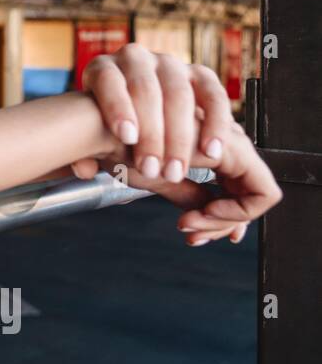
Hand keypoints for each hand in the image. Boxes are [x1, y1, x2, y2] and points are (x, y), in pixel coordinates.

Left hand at [73, 45, 236, 184]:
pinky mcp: (200, 75)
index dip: (118, 107)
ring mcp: (169, 64)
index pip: (108, 80)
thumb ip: (84, 154)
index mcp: (101, 68)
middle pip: (146, 90)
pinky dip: (215, 123)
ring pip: (178, 94)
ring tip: (174, 171)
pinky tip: (211, 151)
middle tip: (152, 169)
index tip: (127, 137)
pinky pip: (214, 95)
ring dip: (179, 137)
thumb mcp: (91, 138)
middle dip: (151, 134)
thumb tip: (83, 169)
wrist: (138, 116)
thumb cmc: (105, 129)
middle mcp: (135, 58)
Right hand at [95, 115, 281, 246]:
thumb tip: (206, 213)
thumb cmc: (116, 146)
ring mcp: (232, 142)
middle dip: (222, 223)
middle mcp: (224, 139)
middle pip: (249, 195)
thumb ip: (187, 194)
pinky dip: (237, 213)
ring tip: (187, 224)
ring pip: (258, 196)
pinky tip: (200, 215)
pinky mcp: (235, 151)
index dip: (220, 219)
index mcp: (208, 144)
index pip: (236, 190)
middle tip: (189, 234)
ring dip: (225, 221)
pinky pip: (262, 193)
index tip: (188, 228)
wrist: (100, 129)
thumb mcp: (158, 178)